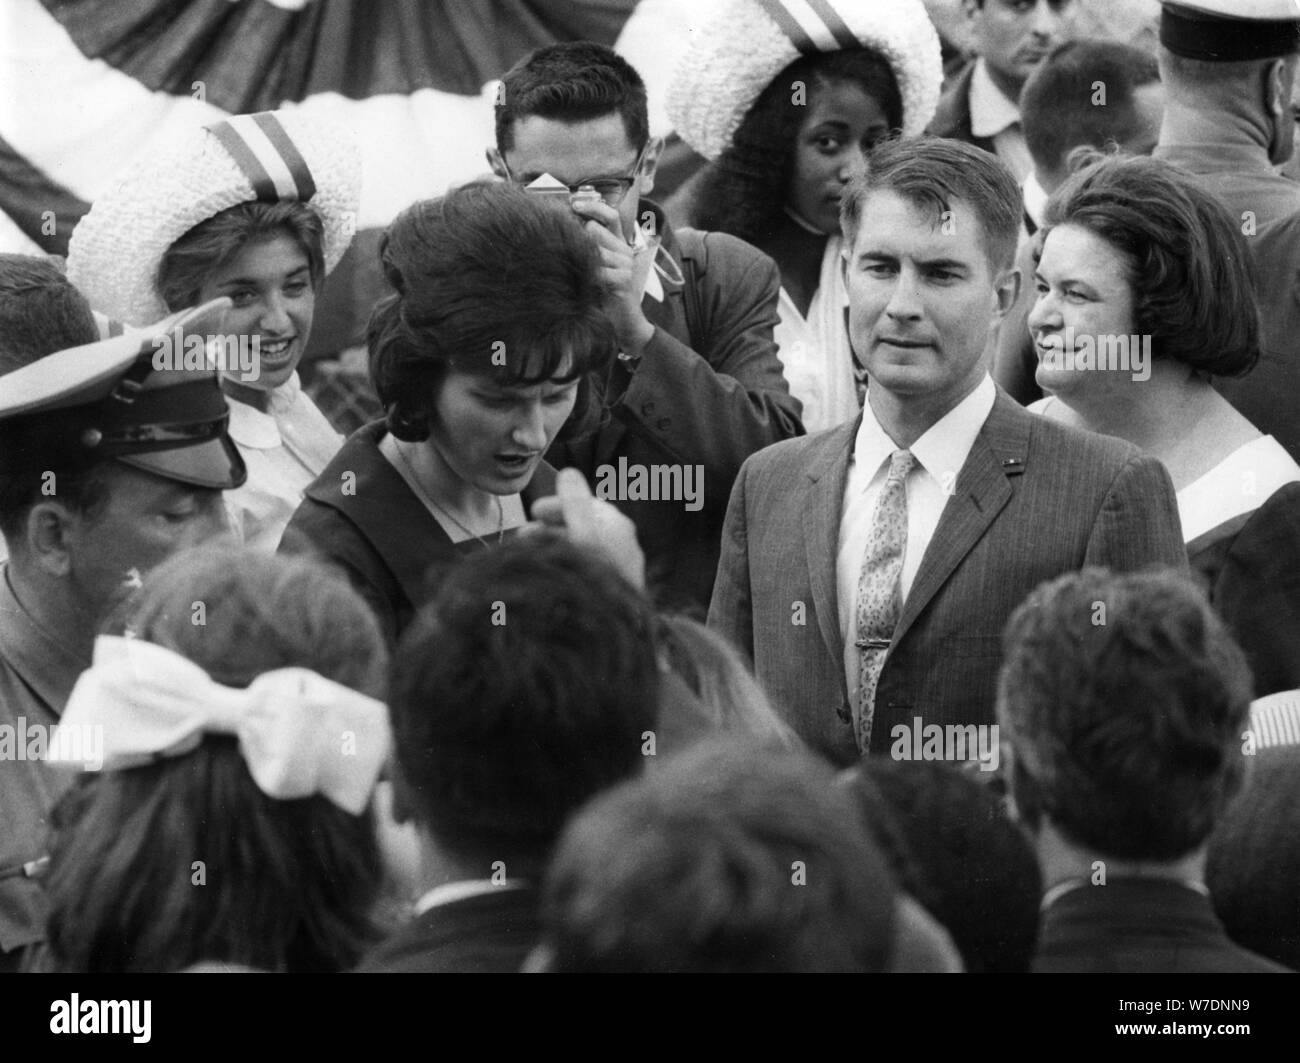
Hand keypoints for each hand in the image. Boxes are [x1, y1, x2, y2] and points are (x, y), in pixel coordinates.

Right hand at [521, 467, 645, 589]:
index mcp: (618, 526)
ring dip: (558, 548)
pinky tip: (553, 577)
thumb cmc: (593, 576)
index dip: (558, 505)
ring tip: (532, 558)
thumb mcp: (580, 533)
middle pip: (586, 527)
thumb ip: (573, 502)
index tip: (533, 511)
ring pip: (586, 551)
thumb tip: (569, 472)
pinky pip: (590, 571)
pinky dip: (568, 566)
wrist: (613, 628)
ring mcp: (623, 571)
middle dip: (553, 527)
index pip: (587, 504)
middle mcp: (625, 546)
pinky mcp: (617, 595)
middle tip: (524, 536)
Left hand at [570, 197, 654, 354]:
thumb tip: (565, 227)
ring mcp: (626, 264)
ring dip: (580, 262)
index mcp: (619, 244)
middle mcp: (625, 250)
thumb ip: (586, 248)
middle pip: (594, 230)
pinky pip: (597, 269)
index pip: (610, 215)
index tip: (574, 204)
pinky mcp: (623, 279)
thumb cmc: (602, 296)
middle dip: (578, 240)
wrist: (622, 324)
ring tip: (577, 276)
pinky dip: (586, 276)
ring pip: (593, 249)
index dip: (593, 207)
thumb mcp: (593, 267)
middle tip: (566, 253)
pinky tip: (583, 284)